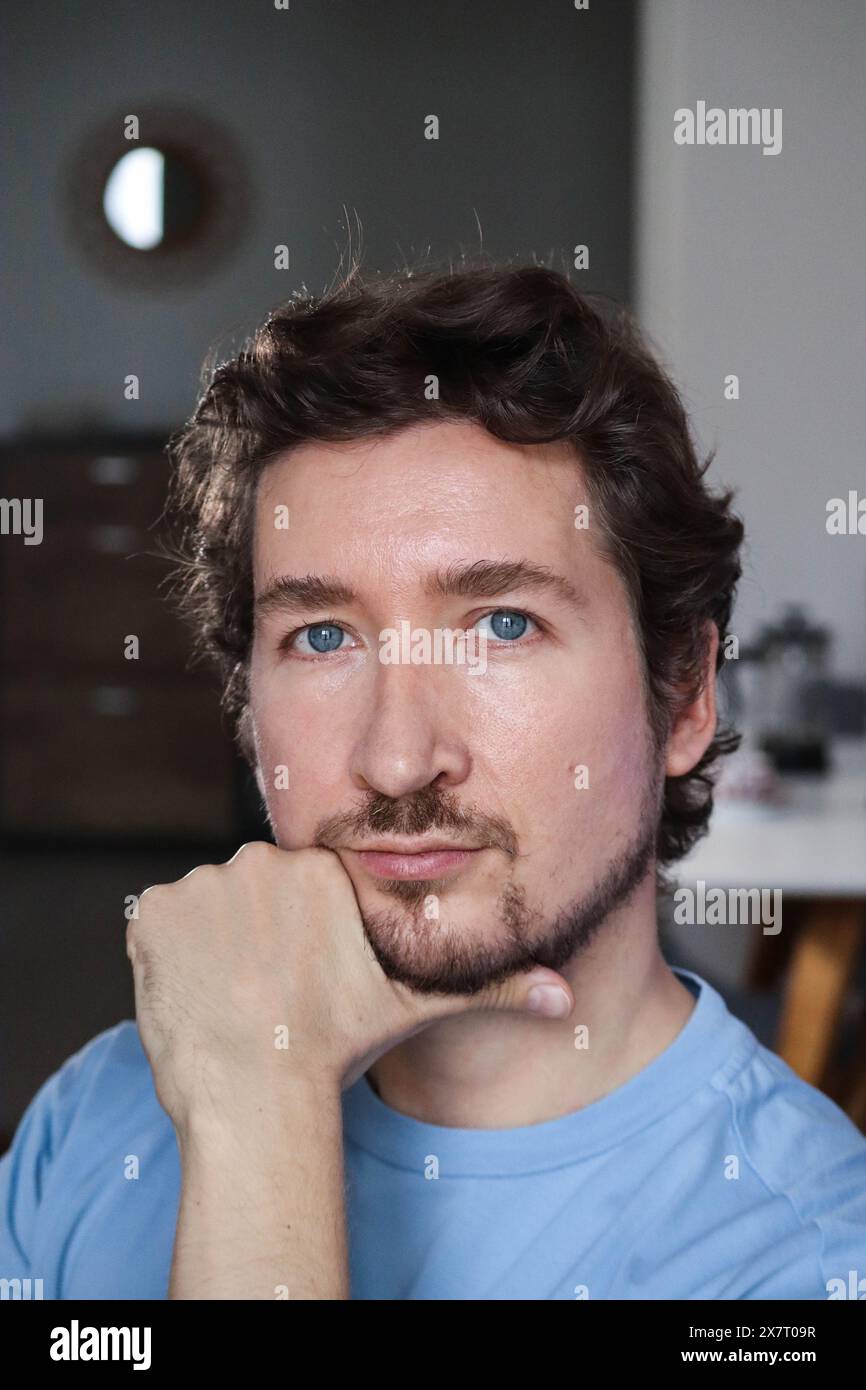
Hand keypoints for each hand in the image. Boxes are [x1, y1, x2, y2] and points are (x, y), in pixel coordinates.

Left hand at [126, 841, 572, 1129]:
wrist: (256, 1095)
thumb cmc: (334, 1049)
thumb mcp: (415, 1009)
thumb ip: (490, 989)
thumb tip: (564, 995)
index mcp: (317, 870)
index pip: (294, 890)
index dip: (294, 937)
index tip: (295, 976)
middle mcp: (257, 860)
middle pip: (249, 894)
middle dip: (255, 936)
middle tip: (267, 991)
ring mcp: (200, 883)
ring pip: (205, 907)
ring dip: (212, 944)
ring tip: (233, 995)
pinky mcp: (151, 911)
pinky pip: (158, 921)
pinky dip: (170, 953)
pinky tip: (196, 990)